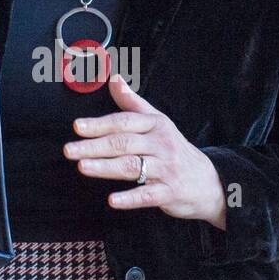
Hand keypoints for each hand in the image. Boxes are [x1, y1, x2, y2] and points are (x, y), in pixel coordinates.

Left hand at [62, 73, 227, 228]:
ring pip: (133, 166)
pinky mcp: (169, 191)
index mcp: (156, 125)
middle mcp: (161, 144)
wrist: (208, 181)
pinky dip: (130, 198)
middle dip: (94, 146)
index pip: (124, 122)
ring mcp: (166, 168)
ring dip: (106, 167)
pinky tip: (112, 200)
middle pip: (124, 143)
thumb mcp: (158, 122)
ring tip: (82, 167)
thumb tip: (114, 79)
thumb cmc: (175, 149)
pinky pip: (147, 195)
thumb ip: (133, 103)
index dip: (100, 124)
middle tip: (69, 150)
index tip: (77, 126)